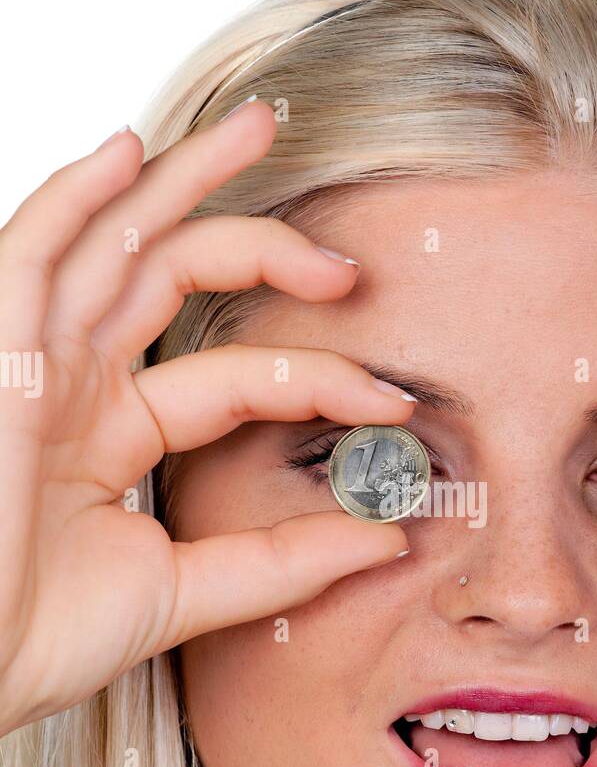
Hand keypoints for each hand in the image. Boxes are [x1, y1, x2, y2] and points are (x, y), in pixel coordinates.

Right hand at [0, 100, 412, 735]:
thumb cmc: (39, 637)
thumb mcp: (184, 592)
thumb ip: (280, 563)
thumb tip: (387, 539)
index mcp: (118, 432)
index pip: (235, 377)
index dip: (316, 379)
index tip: (391, 401)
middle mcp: (79, 383)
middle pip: (174, 279)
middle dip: (260, 244)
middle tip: (345, 259)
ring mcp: (34, 364)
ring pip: (113, 243)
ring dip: (183, 181)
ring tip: (257, 129)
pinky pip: (27, 257)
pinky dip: (73, 199)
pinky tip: (128, 153)